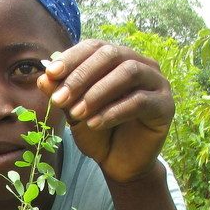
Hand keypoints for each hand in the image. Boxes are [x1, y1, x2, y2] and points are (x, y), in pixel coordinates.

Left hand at [37, 40, 173, 182]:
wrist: (119, 163)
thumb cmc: (98, 132)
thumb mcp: (74, 111)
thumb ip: (62, 93)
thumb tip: (43, 77)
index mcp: (118, 59)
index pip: (95, 47)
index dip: (72, 57)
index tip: (51, 74)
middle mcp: (141, 64)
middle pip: (112, 55)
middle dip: (82, 76)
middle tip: (60, 98)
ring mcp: (157, 82)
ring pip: (129, 72)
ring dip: (98, 92)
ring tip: (77, 113)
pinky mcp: (166, 105)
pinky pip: (140, 100)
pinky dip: (113, 111)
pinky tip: (95, 124)